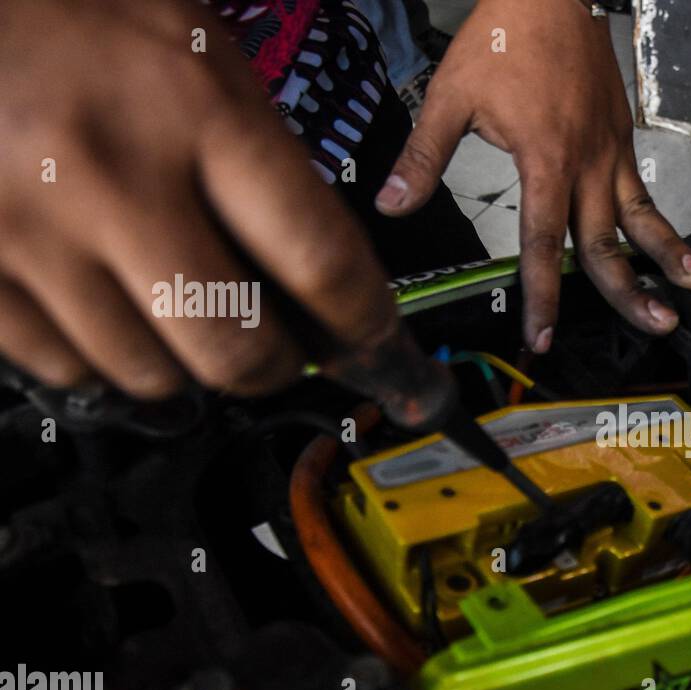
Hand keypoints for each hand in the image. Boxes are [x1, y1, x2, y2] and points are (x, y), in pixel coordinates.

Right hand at [0, 0, 396, 396]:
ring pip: (152, 374)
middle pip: (237, 348)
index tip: (377, 342)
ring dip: (185, 366)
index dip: (365, 323)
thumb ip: (260, 160)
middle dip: (275, 365)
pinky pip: (64, 367)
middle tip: (279, 353)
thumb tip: (321, 276)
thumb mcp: (198, 53)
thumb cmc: (79, 15)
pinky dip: (99, 361)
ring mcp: (30, 226)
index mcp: (194, 106)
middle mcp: (113, 174)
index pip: (320, 260)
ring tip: (182, 318)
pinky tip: (107, 313)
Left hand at [375, 0, 690, 352]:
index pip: (542, 244)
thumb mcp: (450, 96)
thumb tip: (392, 203)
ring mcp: (611, 150)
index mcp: (545, 160)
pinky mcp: (622, 137)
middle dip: (627, 292)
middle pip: (607, 243)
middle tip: (651, 327)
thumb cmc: (502, 38)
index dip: (542, 296)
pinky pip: (643, 191)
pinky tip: (674, 247)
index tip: (543, 335)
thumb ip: (425, 156)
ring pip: (641, 218)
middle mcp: (587, 162)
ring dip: (667, 257)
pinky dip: (660, 222)